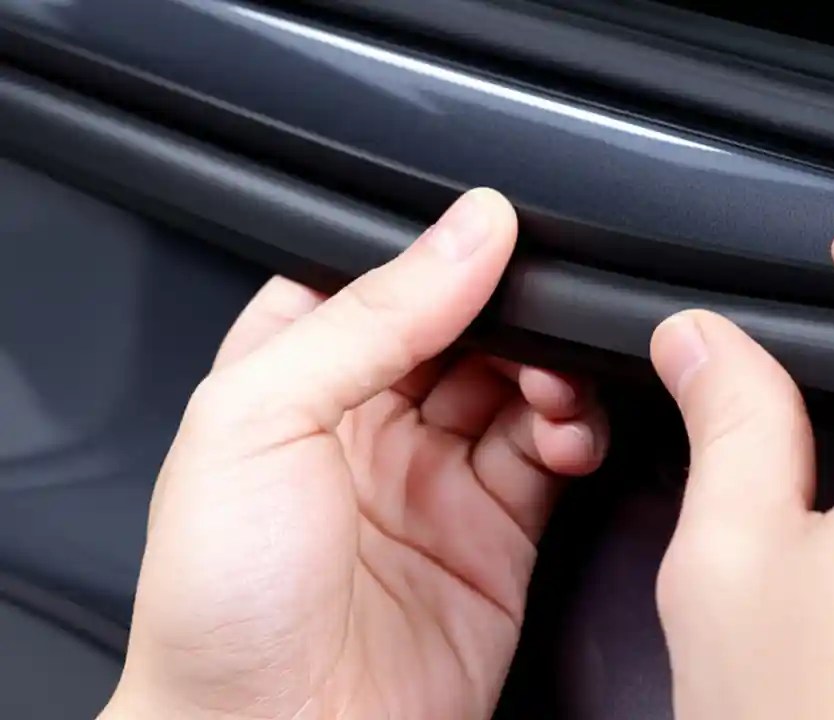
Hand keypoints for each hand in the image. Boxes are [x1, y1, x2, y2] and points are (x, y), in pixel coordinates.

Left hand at [102, 189, 607, 718]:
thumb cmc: (221, 604)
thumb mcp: (261, 419)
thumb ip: (370, 316)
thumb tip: (470, 229)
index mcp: (294, 377)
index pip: (382, 279)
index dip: (442, 254)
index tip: (493, 236)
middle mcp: (368, 423)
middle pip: (466, 328)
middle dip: (512, 314)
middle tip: (535, 324)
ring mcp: (437, 480)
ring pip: (521, 386)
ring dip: (554, 371)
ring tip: (555, 386)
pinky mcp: (499, 536)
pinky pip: (555, 457)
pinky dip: (577, 434)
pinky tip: (570, 435)